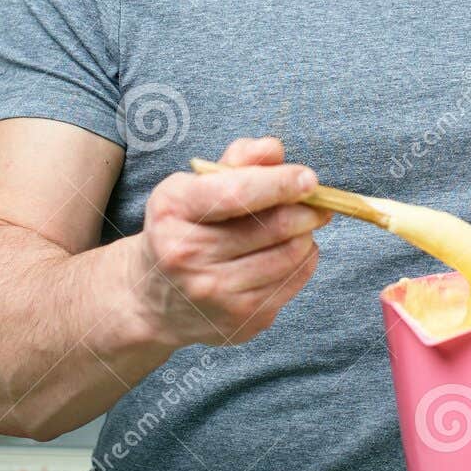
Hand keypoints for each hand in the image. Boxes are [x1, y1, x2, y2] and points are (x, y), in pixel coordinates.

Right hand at [132, 137, 328, 346]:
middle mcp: (187, 255)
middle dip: (306, 210)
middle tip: (317, 202)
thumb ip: (237, 160)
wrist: (154, 298)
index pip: (237, 194)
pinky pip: (292, 283)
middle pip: (272, 227)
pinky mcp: (238, 321)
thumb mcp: (194, 185)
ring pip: (289, 256)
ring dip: (306, 235)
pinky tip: (288, 252)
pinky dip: (302, 261)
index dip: (280, 183)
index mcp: (173, 210)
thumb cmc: (183, 227)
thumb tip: (273, 149)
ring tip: (299, 226)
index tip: (309, 178)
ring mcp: (214, 294)